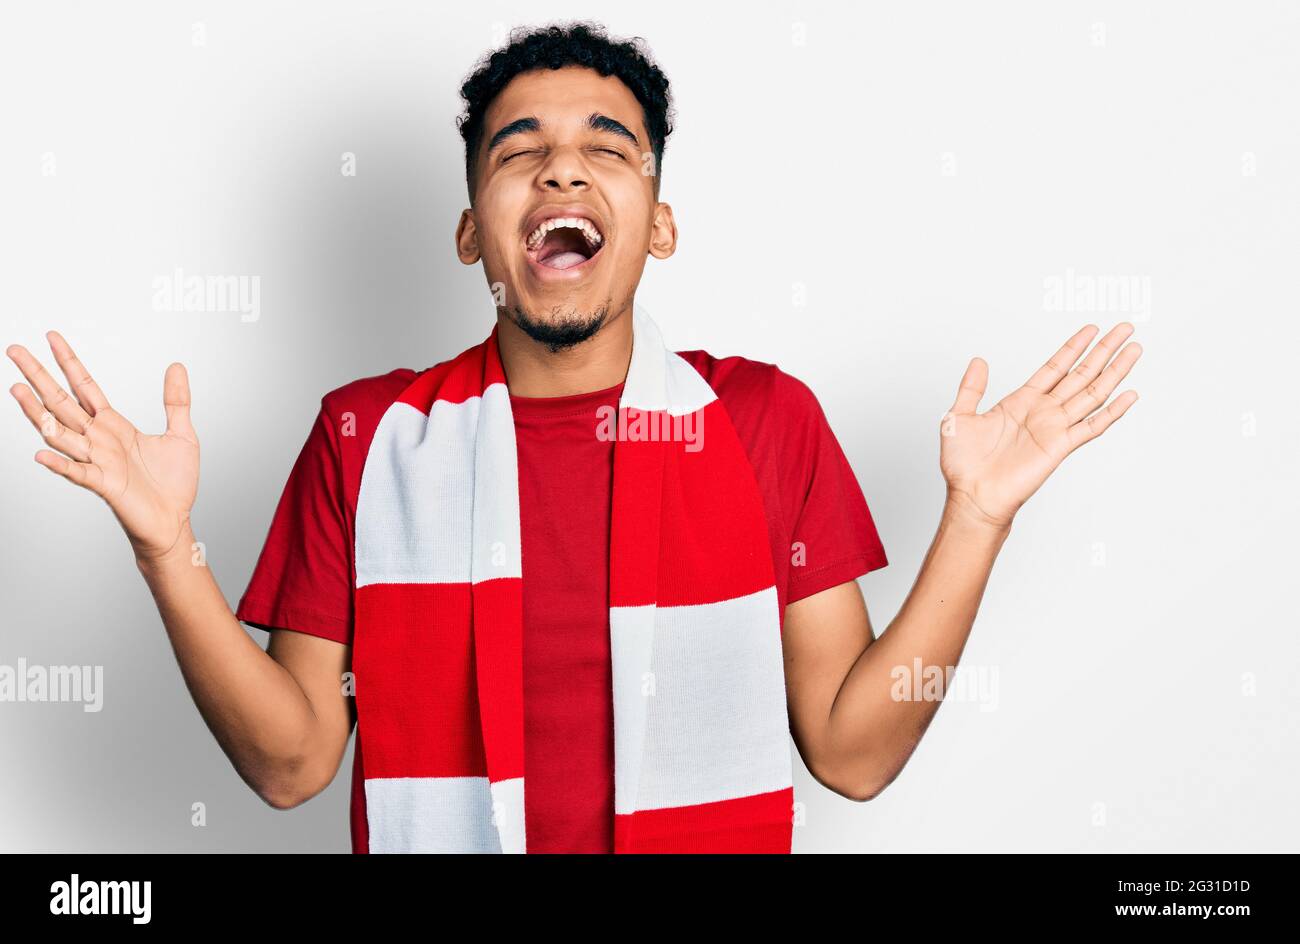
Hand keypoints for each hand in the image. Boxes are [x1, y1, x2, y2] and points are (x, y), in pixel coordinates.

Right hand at [7, 332, 199, 560]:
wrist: (174, 521)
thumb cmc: (174, 484)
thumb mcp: (182, 434)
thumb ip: (176, 401)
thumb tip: (177, 366)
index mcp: (114, 426)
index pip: (84, 387)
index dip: (69, 362)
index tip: (51, 337)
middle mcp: (99, 440)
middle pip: (62, 403)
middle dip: (38, 377)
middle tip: (14, 351)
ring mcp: (98, 462)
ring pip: (61, 434)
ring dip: (38, 413)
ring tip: (17, 390)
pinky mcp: (105, 485)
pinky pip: (78, 473)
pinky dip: (60, 464)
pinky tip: (41, 454)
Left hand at [939, 323, 1140, 529]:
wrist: (972, 496)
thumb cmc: (963, 465)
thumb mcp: (958, 417)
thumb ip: (971, 388)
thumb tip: (977, 361)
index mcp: (1021, 402)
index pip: (1055, 367)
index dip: (1073, 347)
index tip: (1092, 330)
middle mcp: (1043, 412)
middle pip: (1081, 374)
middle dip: (1103, 351)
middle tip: (1124, 329)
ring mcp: (1054, 428)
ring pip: (1092, 394)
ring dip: (1114, 372)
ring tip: (1134, 350)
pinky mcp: (1060, 447)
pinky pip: (1092, 426)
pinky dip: (1112, 411)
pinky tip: (1129, 395)